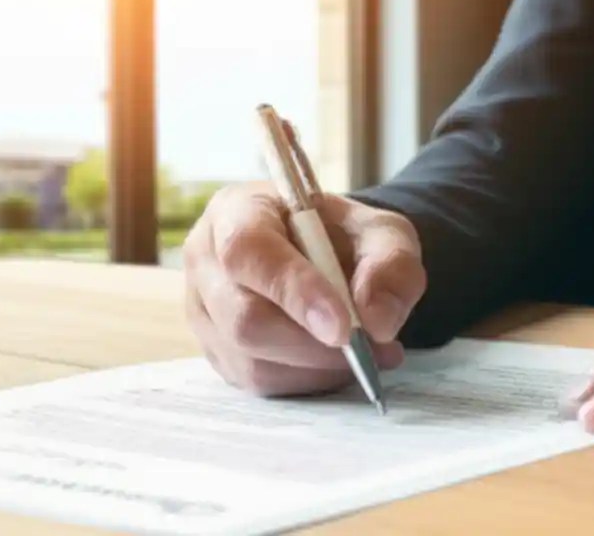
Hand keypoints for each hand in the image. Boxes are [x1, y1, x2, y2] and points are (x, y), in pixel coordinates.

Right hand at [183, 182, 425, 395]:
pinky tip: (335, 362)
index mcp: (237, 211)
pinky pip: (257, 382)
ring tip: (364, 353)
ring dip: (317, 367)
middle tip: (372, 348)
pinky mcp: (217, 352)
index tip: (343, 327)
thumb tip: (377, 322)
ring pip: (252, 360)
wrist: (324, 255)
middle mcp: (206, 261)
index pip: (248, 251)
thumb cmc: (343, 237)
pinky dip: (307, 380)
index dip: (293, 291)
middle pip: (245, 318)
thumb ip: (391, 265)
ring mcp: (203, 312)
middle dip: (314, 344)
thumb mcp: (382, 232)